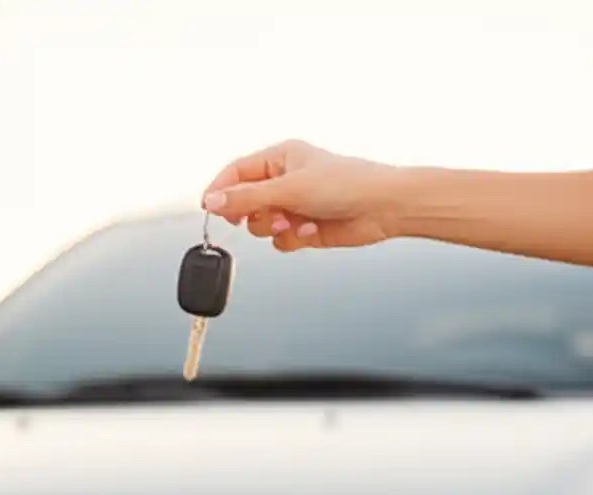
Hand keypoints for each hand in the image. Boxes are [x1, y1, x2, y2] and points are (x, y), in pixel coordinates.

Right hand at [201, 139, 400, 251]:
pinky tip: (313, 229)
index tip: (209, 209)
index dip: (220, 191)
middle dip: (255, 213)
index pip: (235, 172)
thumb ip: (246, 198)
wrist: (383, 208)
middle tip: (269, 214)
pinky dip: (293, 238)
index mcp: (279, 157)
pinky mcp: (304, 227)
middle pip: (245, 202)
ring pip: (261, 225)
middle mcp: (285, 180)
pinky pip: (280, 240)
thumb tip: (212, 202)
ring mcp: (294, 205)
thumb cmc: (347, 184)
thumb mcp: (289, 188)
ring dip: (275, 227)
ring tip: (295, 220)